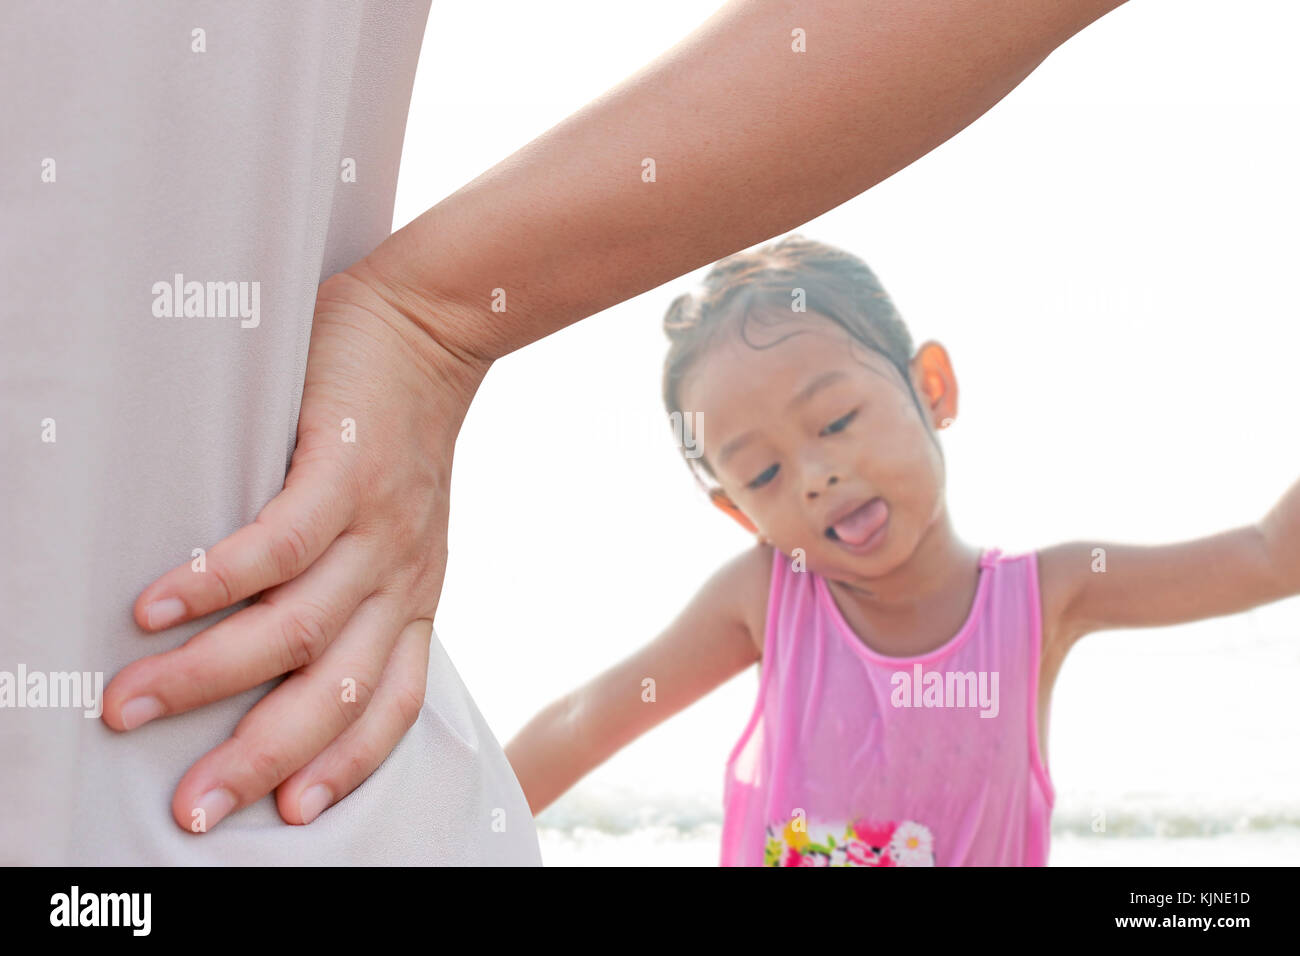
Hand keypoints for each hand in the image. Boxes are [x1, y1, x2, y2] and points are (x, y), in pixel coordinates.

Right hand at [101, 266, 488, 831]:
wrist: (433, 332)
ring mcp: (377, 526)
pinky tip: (157, 604)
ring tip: (131, 704)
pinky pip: (280, 542)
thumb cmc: (398, 437)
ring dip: (209, 675)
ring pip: (296, 627)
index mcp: (412, 599)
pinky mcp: (344, 469)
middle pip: (334, 692)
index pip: (389, 706)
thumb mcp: (402, 533)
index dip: (343, 767)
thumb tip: (274, 650)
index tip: (288, 816)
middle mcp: (401, 577)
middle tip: (189, 805)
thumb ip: (360, 590)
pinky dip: (216, 579)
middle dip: (258, 758)